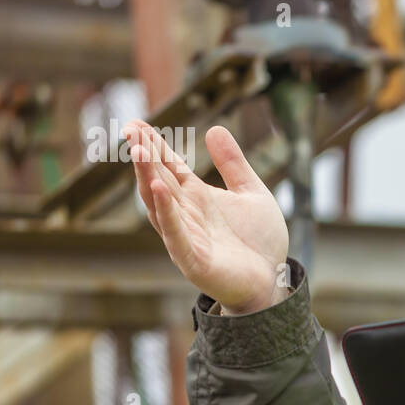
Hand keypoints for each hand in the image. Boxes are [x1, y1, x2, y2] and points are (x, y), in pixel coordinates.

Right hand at [124, 120, 289, 313]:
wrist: (272, 281)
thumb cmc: (260, 241)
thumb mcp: (252, 193)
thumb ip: (234, 164)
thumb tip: (215, 128)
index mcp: (197, 198)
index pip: (169, 167)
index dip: (154, 145)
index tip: (135, 123)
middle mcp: (186, 215)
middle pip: (158, 180)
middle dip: (145, 156)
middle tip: (131, 130)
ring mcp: (186, 238)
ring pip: (160, 205)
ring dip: (148, 178)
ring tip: (139, 151)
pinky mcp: (193, 261)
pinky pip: (175, 235)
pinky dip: (167, 212)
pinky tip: (158, 190)